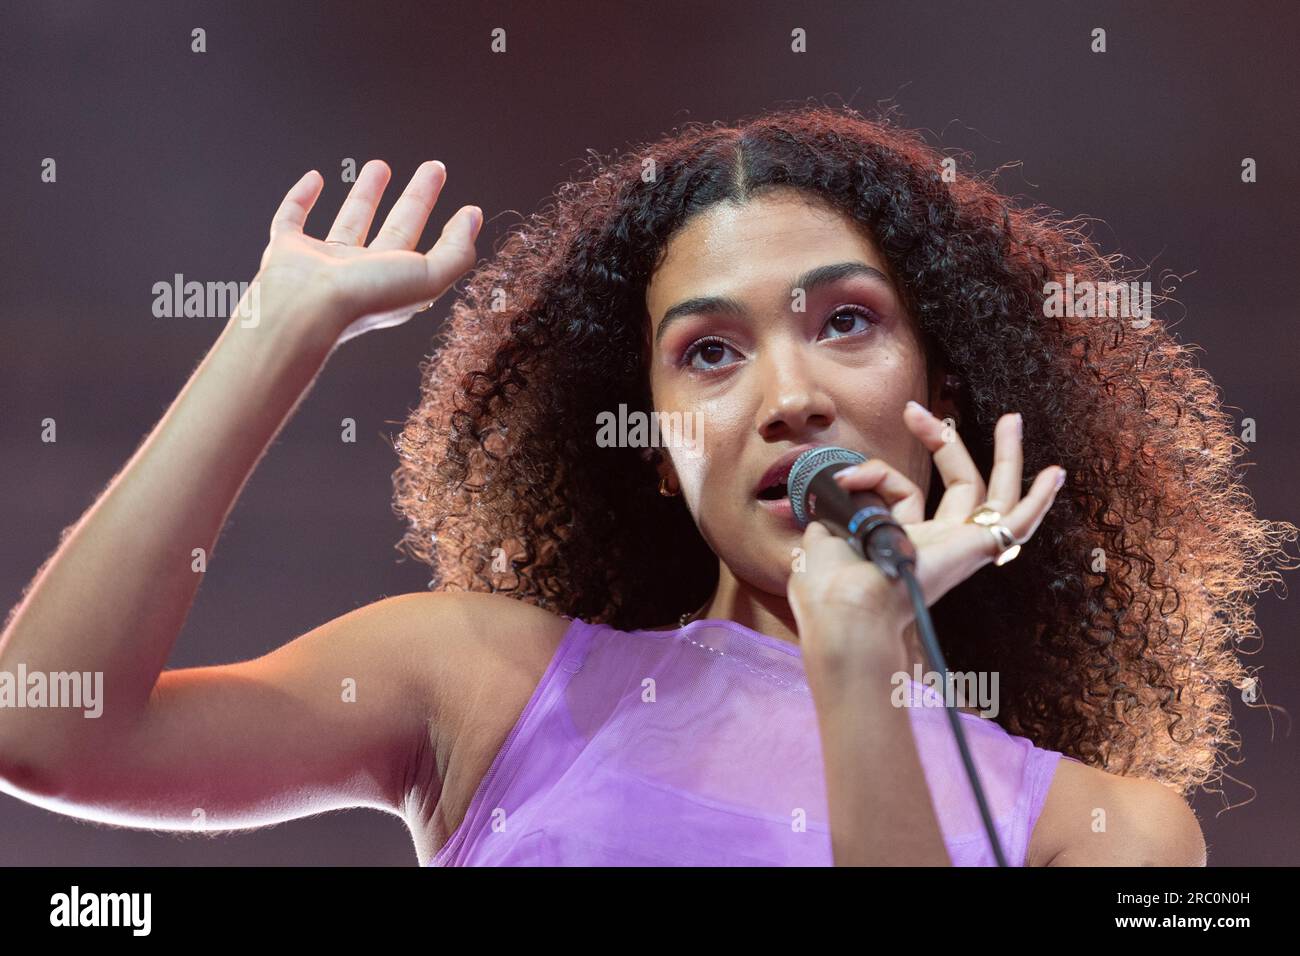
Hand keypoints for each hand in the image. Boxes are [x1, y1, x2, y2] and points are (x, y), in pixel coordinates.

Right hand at [242, 160, 481, 348]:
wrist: (306, 308)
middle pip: (395, 228)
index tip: (461, 199)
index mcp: (393, 281)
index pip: (427, 246)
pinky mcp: (286, 250)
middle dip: (415, 198)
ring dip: (366, 195)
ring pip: (350, 221)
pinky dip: (301, 198)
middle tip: (432, 168)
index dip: (445, 222)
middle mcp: (362, 273)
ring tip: (380, 165)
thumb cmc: (367, 296)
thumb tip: (473, 217)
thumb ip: (456, 251)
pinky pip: (292, 219)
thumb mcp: (428, 276)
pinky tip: (315, 177)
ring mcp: (323, 262)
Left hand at [787, 403, 1065, 674]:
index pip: (907, 494)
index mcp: (906, 543)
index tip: (845, 475)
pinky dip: (1040, 500)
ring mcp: (961, 548)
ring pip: (997, 496)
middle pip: (960, 486)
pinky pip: (1018, 524)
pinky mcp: (978, 549)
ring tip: (1012, 419)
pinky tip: (1056, 474)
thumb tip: (836, 493)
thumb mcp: (830, 533)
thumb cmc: (832, 586)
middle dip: (944, 442)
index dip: (879, 473)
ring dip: (1007, 455)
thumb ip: (839, 510)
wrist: (848, 606)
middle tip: (918, 409)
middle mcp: (939, 546)